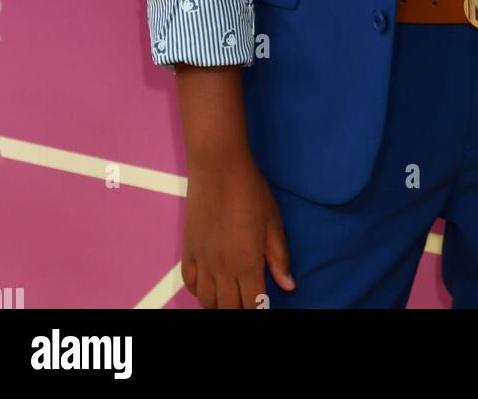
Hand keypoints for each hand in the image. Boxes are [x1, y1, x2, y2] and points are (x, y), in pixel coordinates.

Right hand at [181, 153, 294, 308]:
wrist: (218, 167)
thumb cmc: (250, 191)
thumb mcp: (273, 223)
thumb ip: (279, 257)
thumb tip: (288, 285)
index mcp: (247, 264)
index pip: (252, 305)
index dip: (259, 309)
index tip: (263, 305)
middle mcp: (222, 268)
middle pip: (228, 308)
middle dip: (240, 309)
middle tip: (248, 301)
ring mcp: (202, 260)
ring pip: (206, 300)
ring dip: (219, 304)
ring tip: (230, 297)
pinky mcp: (188, 249)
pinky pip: (189, 282)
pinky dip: (198, 290)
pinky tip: (209, 285)